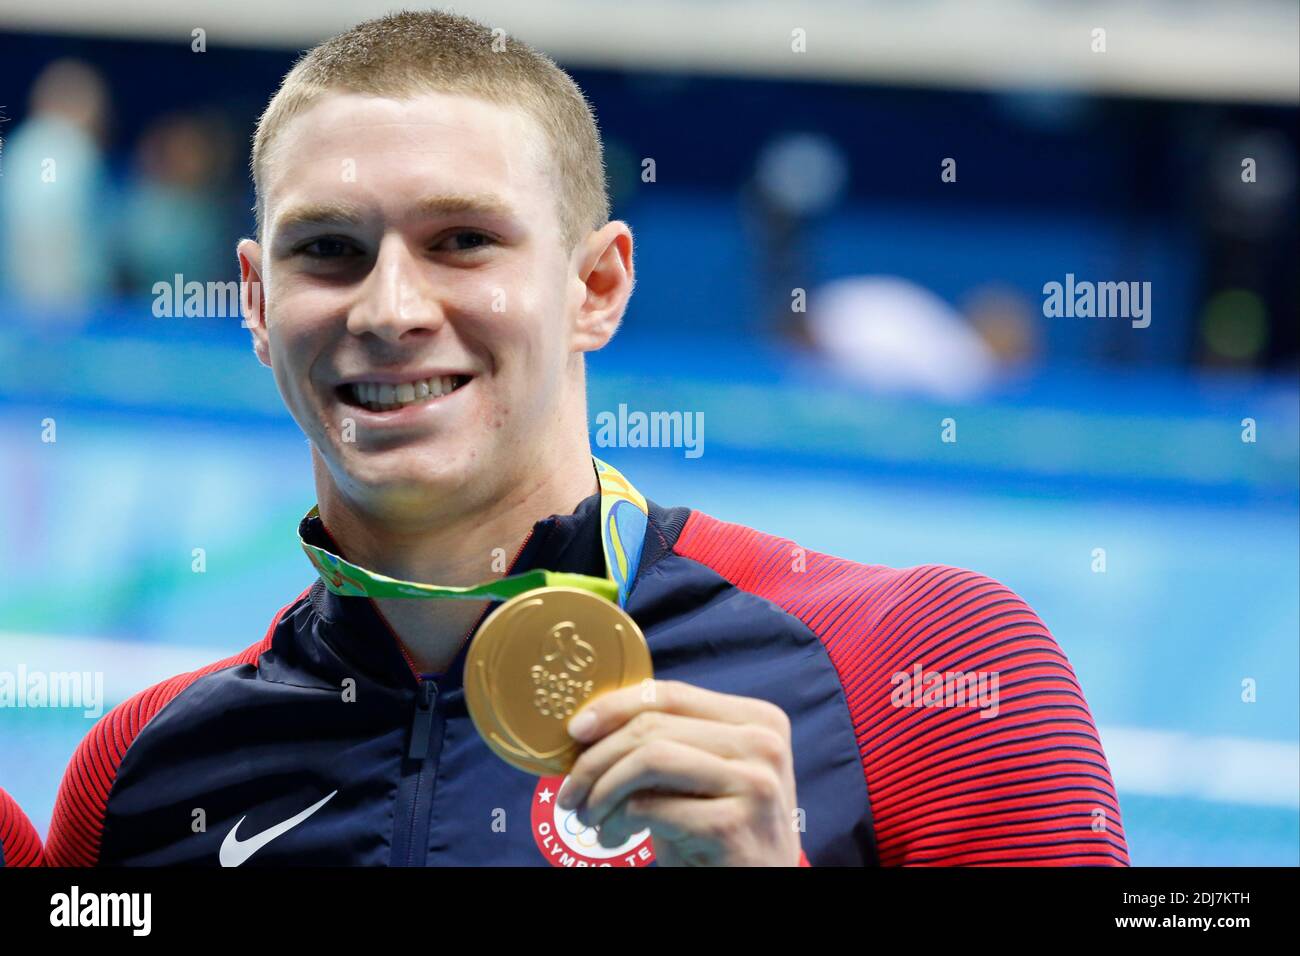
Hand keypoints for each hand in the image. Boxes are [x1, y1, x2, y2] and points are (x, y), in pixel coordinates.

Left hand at [555, 679, 801, 865]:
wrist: (758, 888)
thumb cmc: (719, 831)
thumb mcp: (701, 775)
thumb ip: (668, 740)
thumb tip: (590, 723)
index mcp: (758, 718)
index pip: (671, 694)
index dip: (614, 707)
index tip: (575, 730)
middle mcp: (764, 744)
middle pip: (654, 726)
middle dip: (597, 759)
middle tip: (570, 791)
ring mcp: (754, 784)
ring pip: (650, 760)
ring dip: (602, 790)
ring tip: (587, 816)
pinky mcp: (732, 826)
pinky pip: (651, 807)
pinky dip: (617, 820)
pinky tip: (613, 836)